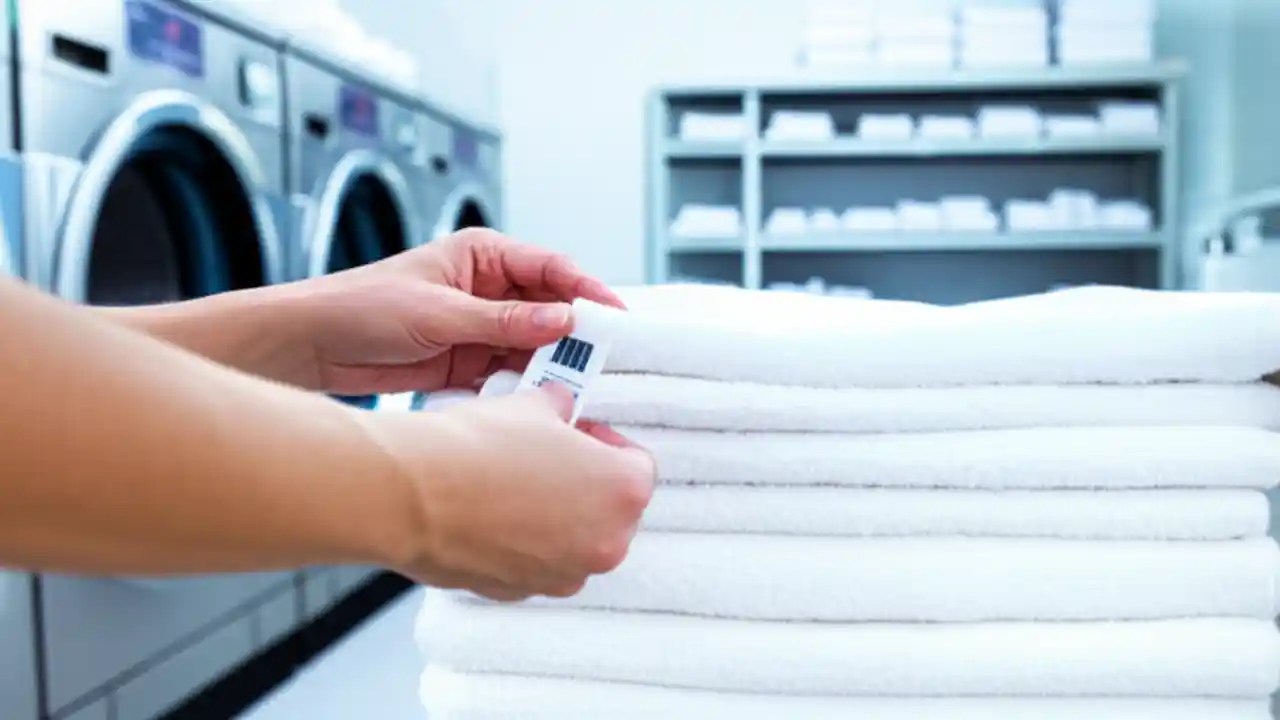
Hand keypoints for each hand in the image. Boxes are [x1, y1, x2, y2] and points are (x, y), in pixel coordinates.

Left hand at [298, 228, 624, 394]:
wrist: (310, 347)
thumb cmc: (362, 308)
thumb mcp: (438, 313)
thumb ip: (503, 320)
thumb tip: (564, 320)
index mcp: (482, 255)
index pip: (550, 267)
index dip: (586, 290)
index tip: (615, 317)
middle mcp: (487, 287)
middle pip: (549, 307)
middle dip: (576, 333)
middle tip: (607, 361)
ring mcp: (480, 326)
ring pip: (534, 344)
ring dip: (552, 364)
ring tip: (579, 388)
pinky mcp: (468, 361)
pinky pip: (511, 372)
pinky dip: (525, 386)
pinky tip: (540, 402)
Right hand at [372, 384, 655, 600]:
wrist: (410, 492)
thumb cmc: (475, 447)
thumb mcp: (532, 405)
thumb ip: (560, 408)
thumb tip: (560, 405)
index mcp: (623, 493)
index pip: (638, 465)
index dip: (607, 445)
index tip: (581, 435)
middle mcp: (605, 543)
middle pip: (611, 510)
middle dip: (585, 484)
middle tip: (548, 458)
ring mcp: (564, 574)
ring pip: (574, 540)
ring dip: (556, 517)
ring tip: (513, 485)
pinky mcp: (522, 591)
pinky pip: (537, 563)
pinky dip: (523, 543)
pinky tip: (491, 514)